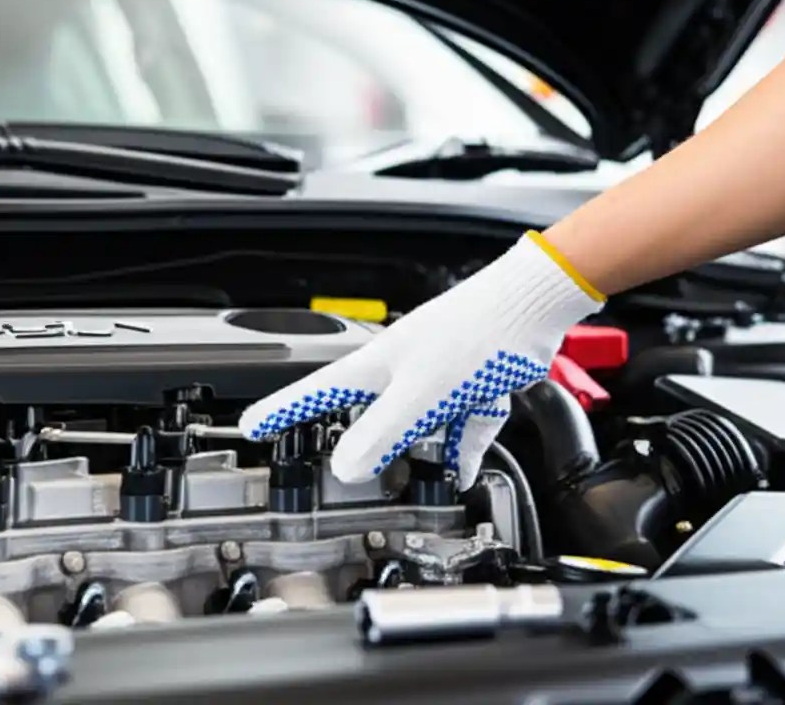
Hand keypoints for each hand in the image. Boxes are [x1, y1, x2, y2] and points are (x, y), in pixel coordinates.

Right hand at [240, 232, 603, 488]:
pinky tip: (465, 466)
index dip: (282, 411)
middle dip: (366, 442)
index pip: (315, 392)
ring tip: (425, 478)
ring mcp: (439, 373)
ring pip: (420, 421)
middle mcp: (403, 368)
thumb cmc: (474, 333)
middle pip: (371, 414)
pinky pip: (459, 421)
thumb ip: (382, 432)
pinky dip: (462, 442)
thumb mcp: (420, 395)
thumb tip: (346, 466)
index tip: (252, 424)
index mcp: (377, 366)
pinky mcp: (473, 379)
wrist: (532, 304)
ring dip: (424, 449)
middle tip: (348, 470)